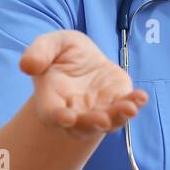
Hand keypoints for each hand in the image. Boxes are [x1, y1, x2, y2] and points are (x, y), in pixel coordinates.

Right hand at [19, 29, 147, 139]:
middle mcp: (75, 111)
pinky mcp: (116, 103)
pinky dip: (134, 104)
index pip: (52, 113)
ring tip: (129, 108)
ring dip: (118, 117)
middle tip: (102, 120)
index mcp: (52, 99)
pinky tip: (141, 97)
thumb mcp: (51, 44)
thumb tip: (28, 66)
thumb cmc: (62, 53)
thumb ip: (38, 52)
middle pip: (82, 125)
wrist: (85, 60)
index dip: (58, 117)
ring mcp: (97, 110)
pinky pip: (125, 108)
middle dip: (92, 123)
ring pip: (107, 122)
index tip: (67, 118)